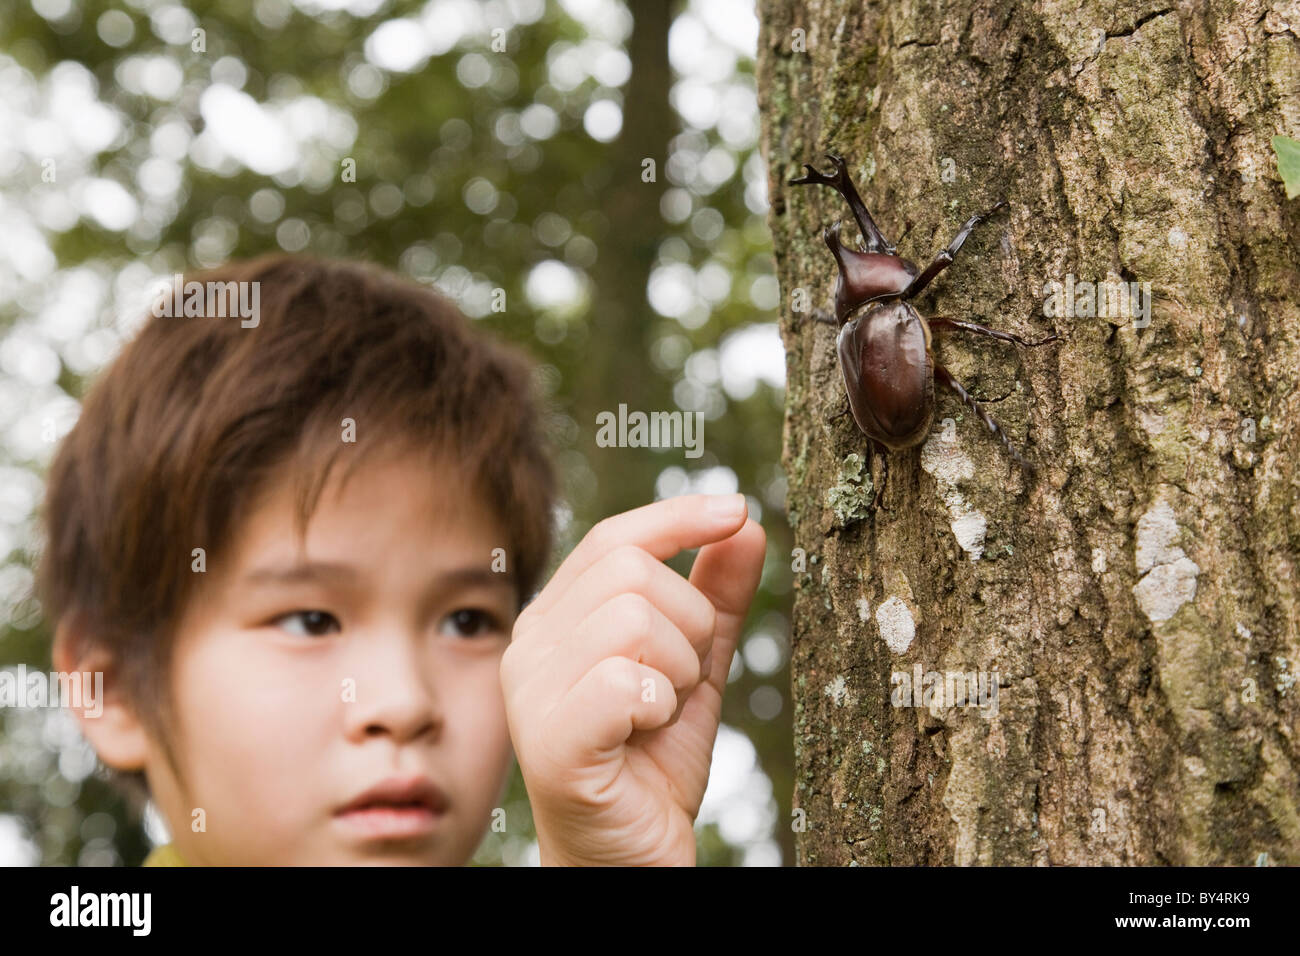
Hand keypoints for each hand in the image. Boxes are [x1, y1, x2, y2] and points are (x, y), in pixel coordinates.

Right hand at [500, 493, 765, 865]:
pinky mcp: (551, 743)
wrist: (630, 855)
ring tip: (660, 714)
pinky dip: (658, 704)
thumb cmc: (653, 762)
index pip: (613, 539)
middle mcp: (529, 646)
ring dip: (677, 672)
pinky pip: (623, 681)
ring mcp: (530, 694)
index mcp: (556, 619)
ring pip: (632, 620)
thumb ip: (715, 597)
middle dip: (688, 627)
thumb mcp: (696, 667)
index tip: (738, 509)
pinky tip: (646, 732)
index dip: (678, 516)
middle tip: (680, 685)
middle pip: (632, 573)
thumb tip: (745, 522)